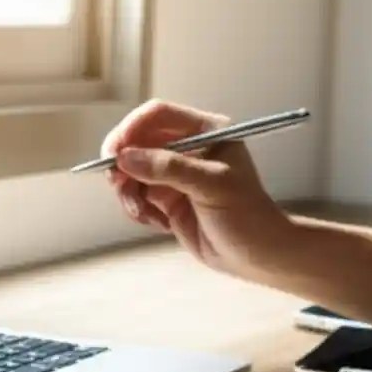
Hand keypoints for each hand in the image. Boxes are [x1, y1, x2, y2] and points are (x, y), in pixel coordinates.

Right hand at [102, 99, 292, 279]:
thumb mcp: (211, 185)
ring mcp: (174, 174)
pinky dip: (137, 208)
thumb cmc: (245, 215)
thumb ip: (168, 168)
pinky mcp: (167, 199)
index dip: (132, 128)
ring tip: (142, 213)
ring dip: (129, 191)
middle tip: (117, 185)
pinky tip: (155, 223)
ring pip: (132, 171)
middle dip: (124, 163)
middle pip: (138, 141)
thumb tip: (125, 158)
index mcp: (204, 132)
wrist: (256, 257)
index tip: (115, 152)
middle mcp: (187, 147)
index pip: (158, 115)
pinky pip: (137, 195)